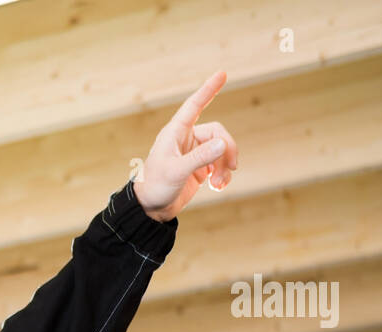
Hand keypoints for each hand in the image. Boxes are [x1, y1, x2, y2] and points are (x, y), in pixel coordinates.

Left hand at [135, 70, 238, 221]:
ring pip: (222, 150)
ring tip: (220, 184)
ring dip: (225, 166)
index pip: (195, 105)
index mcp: (175, 133)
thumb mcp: (177, 171)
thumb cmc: (155, 186)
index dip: (208, 90)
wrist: (150, 209)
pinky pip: (220, 164)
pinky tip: (218, 187)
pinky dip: (223, 175)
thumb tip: (223, 144)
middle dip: (227, 150)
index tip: (222, 73)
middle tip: (231, 168)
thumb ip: (200, 158)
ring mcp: (194, 153)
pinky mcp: (200, 168)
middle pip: (219, 133)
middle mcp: (186, 139)